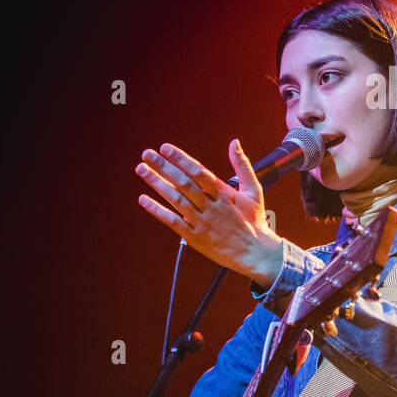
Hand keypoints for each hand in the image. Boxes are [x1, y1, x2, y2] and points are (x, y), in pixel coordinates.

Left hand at [135, 138, 283, 283]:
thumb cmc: (254, 221)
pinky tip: (144, 200)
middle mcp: (212, 206)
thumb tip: (234, 143)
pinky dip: (157, 210)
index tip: (165, 148)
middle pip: (184, 183)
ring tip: (141, 170)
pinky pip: (173, 222)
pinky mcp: (195, 238)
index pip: (199, 171)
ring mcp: (202, 222)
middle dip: (163, 167)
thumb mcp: (253, 190)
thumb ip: (242, 165)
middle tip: (147, 154)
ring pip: (176, 200)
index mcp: (225, 193)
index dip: (181, 159)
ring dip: (157, 183)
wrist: (255, 253)